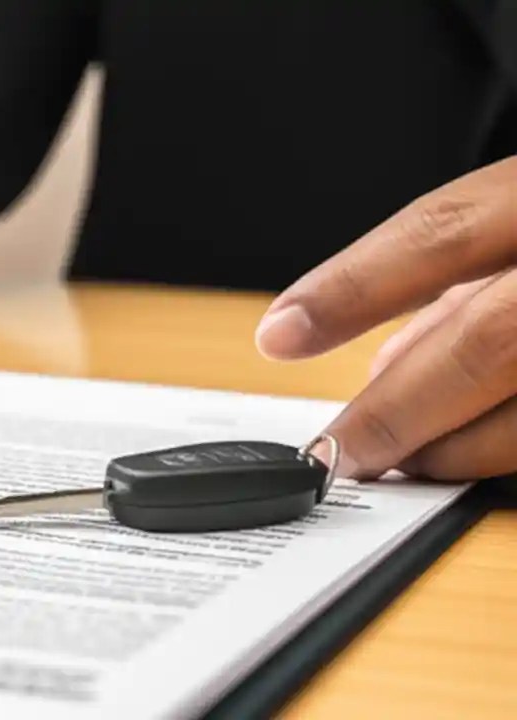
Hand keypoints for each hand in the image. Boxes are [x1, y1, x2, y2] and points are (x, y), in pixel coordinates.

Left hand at [255, 155, 516, 480]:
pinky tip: (461, 455)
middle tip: (329, 453)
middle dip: (394, 412)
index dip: (352, 288)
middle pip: (486, 342)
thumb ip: (455, 276)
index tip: (276, 335)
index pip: (442, 231)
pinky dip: (497, 449)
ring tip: (395, 461)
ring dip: (450, 447)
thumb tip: (381, 367)